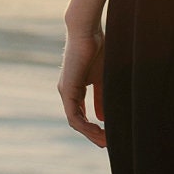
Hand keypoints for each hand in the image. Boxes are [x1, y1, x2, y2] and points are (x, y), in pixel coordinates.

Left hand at [58, 25, 106, 146]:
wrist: (87, 31)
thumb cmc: (97, 49)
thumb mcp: (102, 78)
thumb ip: (101, 97)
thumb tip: (103, 118)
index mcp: (75, 89)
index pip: (81, 114)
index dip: (93, 127)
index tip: (107, 135)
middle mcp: (68, 92)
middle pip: (78, 121)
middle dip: (92, 134)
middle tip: (107, 143)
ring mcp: (66, 92)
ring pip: (75, 121)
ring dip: (90, 133)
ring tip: (105, 141)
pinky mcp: (67, 90)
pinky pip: (74, 115)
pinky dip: (86, 126)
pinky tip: (98, 130)